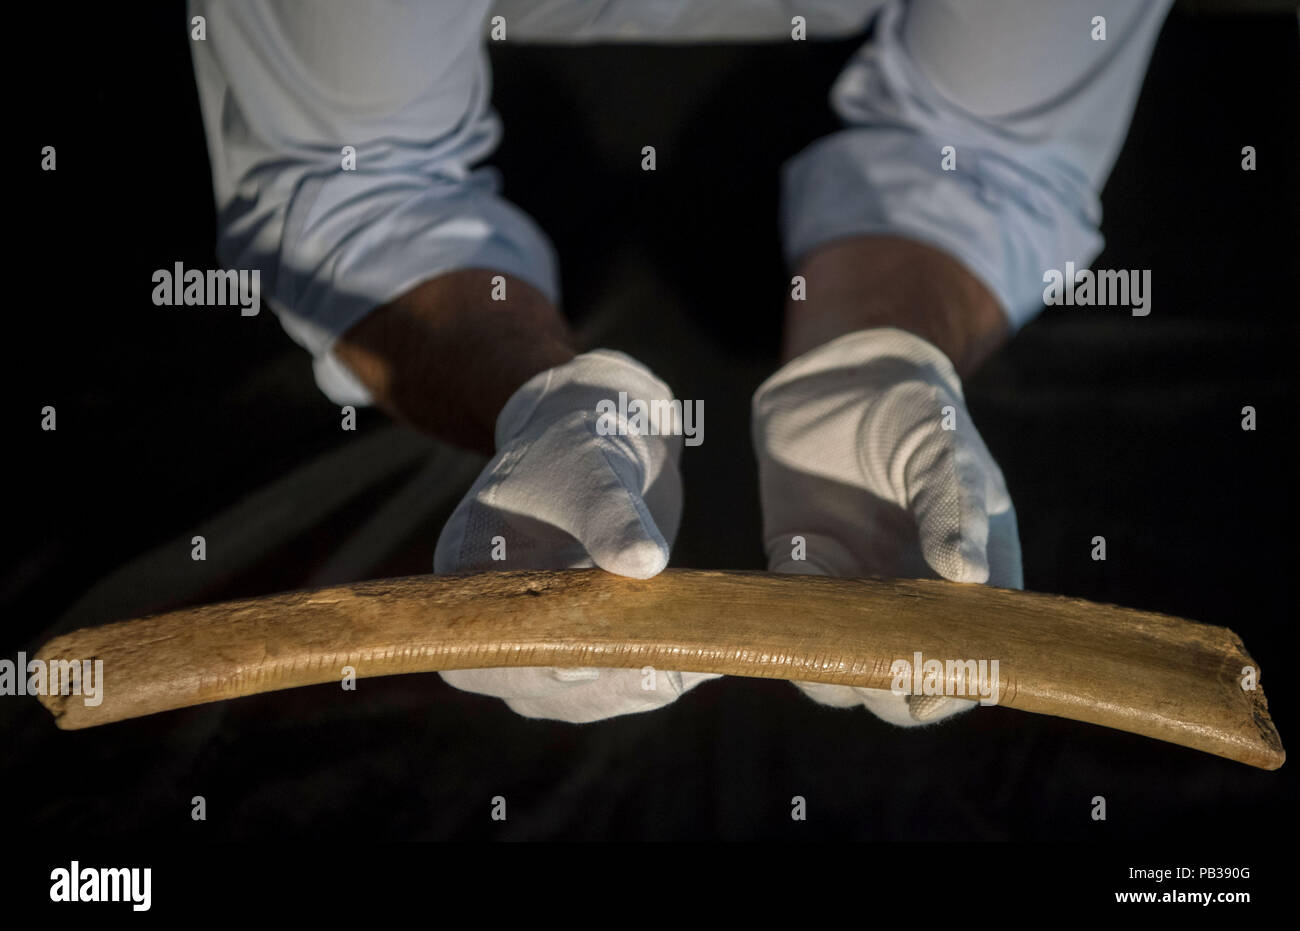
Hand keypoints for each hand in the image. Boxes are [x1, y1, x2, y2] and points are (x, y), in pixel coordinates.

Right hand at [434, 349, 717, 721]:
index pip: (473, 653)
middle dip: (594, 685)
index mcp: (470, 571)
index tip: (580, 663)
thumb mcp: (593, 469)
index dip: (521, 671)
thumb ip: (611, 514)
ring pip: (576, 695)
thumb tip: (644, 564)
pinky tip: (703, 657)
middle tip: (657, 668)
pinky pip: (614, 678)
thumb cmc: (582, 444)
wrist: (609, 437)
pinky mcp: (590, 636)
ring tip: (691, 662)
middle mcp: (500, 613)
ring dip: (632, 687)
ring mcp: (545, 629)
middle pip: (527, 686)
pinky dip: (656, 674)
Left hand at [752, 327, 1020, 724]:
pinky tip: (795, 603)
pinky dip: (789, 624)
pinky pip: (792, 615)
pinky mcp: (799, 566)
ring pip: (840, 659)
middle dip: (886, 688)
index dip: (949, 685)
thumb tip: (967, 577)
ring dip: (830, 668)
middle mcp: (911, 597)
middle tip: (869, 673)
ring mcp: (853, 586)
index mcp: (970, 582)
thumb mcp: (947, 452)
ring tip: (827, 649)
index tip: (926, 687)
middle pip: (901, 677)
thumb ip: (955, 509)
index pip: (968, 659)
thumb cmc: (918, 413)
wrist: (847, 375)